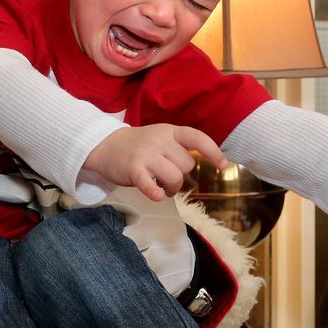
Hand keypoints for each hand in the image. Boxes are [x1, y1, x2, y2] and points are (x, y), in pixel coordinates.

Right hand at [83, 124, 226, 201]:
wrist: (104, 145)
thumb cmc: (138, 146)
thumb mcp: (160, 138)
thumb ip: (178, 148)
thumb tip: (205, 162)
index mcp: (169, 131)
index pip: (197, 138)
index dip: (212, 151)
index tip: (222, 165)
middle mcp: (160, 140)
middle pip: (187, 165)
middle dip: (181, 175)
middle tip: (167, 178)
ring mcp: (146, 154)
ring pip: (174, 177)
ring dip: (171, 188)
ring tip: (162, 188)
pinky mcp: (133, 169)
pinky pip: (148, 182)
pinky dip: (154, 190)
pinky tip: (157, 196)